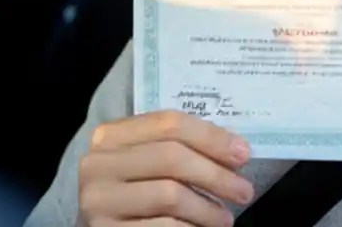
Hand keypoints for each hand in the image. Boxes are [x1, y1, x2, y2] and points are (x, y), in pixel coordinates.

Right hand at [78, 110, 254, 226]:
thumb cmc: (134, 192)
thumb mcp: (147, 161)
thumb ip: (177, 147)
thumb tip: (233, 148)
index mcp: (110, 136)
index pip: (168, 123)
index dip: (211, 137)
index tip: (243, 153)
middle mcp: (97, 165)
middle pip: (171, 157)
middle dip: (216, 174)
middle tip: (244, 191)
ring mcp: (98, 201)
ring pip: (169, 195)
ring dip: (208, 209)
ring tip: (225, 218)